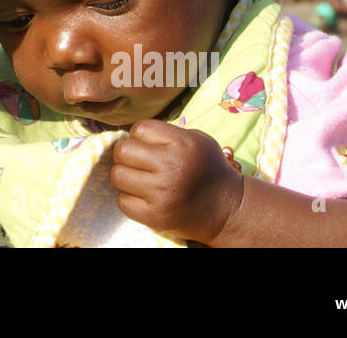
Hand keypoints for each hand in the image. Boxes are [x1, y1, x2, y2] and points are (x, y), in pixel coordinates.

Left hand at [109, 119, 244, 243]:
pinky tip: (144, 198)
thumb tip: (129, 135)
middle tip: (138, 162)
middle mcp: (172, 167)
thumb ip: (166, 133)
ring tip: (140, 179)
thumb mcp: (196, 140)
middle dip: (127, 155)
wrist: (228, 210)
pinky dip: (130, 199)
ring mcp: (162, 194)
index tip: (149, 146)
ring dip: (125, 176)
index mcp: (183, 144)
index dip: (140, 137)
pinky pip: (123, 201)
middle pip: (122, 151)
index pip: (139, 129)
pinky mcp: (156, 216)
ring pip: (117, 176)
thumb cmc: (208, 169)